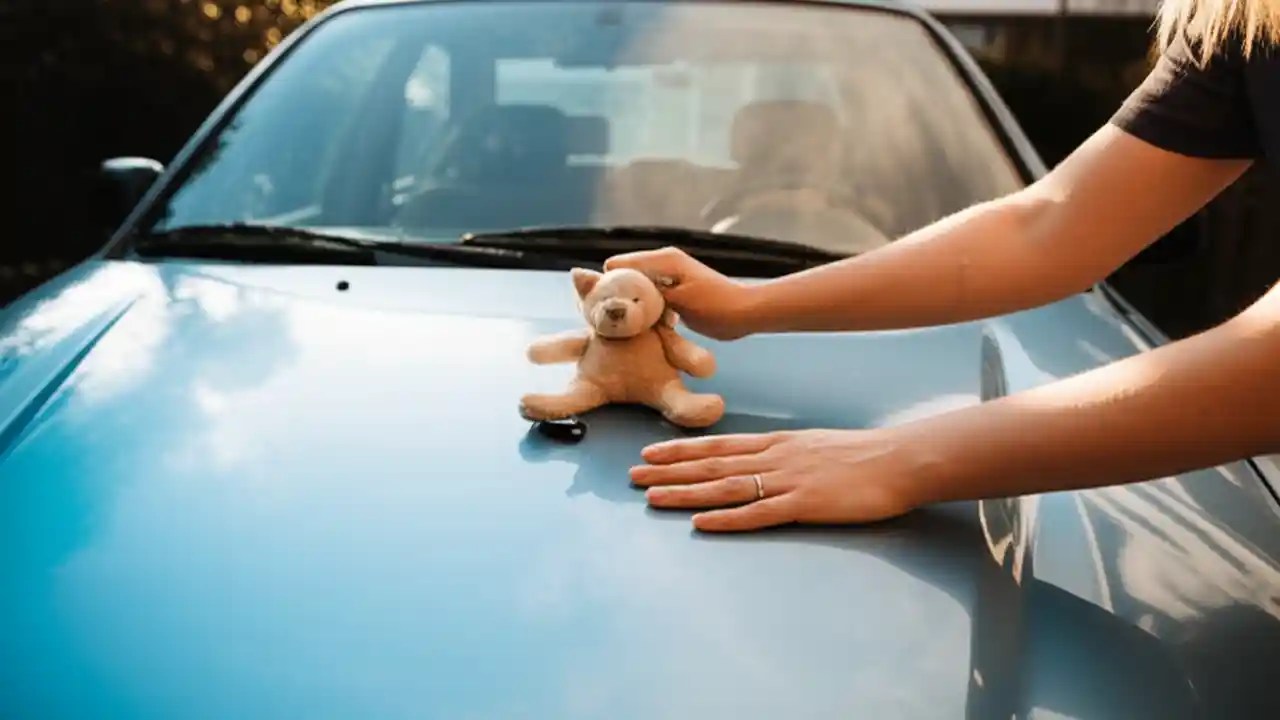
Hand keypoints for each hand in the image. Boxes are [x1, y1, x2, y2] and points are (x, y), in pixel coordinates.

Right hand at [604, 246, 756, 340]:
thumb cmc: (716, 307)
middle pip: (623, 276)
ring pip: (635, 289)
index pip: (616, 265)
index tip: (604, 309)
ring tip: (626, 326)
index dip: (608, 285)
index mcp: (663, 259)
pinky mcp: (673, 291)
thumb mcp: (678, 300)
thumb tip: (617, 291)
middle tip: (613, 321)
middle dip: (617, 296)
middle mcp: (663, 262)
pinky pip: (648, 298)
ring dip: (631, 305)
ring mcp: (668, 276)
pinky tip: (645, 326)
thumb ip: (647, 293)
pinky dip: (644, 310)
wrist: (745, 314)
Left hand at [630, 429, 925, 531]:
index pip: (718, 446)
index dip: (680, 450)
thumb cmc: (863, 456)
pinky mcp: (804, 505)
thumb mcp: (815, 445)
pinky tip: (702, 524)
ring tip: (652, 497)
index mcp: (777, 443)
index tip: (649, 452)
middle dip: (668, 470)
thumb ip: (785, 454)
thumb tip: (762, 461)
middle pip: (711, 465)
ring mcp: (787, 480)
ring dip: (686, 493)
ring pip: (725, 487)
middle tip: (631, 475)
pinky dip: (726, 519)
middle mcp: (774, 457)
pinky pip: (758, 514)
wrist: (899, 460)